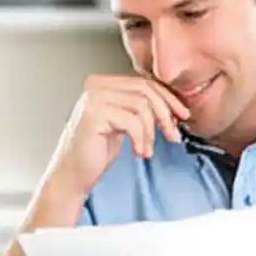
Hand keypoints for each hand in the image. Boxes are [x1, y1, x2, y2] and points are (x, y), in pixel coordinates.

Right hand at [45, 74, 190, 198]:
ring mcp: (93, 98)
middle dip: (165, 113)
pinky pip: (132, 121)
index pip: (144, 81)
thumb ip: (140, 106)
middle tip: (173, 135)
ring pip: (141, 105)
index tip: (182, 115)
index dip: (168, 98)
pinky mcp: (93, 114)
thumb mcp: (124, 122)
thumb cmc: (97, 151)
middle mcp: (96, 85)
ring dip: (151, 131)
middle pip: (145, 89)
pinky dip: (141, 139)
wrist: (73, 174)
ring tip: (147, 149)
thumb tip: (174, 104)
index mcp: (103, 83)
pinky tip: (139, 152)